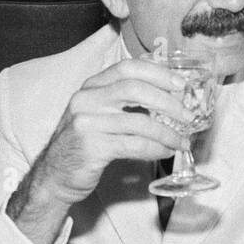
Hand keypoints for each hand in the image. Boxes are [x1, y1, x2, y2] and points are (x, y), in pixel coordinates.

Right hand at [33, 58, 191, 207]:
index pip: (127, 68)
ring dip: (167, 133)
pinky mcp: (92, 147)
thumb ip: (125, 103)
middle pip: (134, 89)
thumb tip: (169, 99)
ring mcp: (87, 122)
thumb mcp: (99, 115)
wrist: (56, 176)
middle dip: (167, 101)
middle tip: (188, 115)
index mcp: (91, 86)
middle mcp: (87, 99)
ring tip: (181, 141)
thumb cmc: (85, 144)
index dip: (158, 73)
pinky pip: (134, 145)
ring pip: (138, 122)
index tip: (181, 83)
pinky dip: (155, 149)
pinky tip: (165, 152)